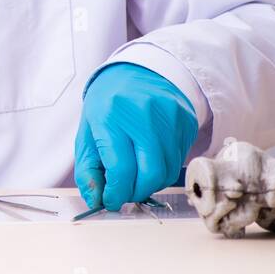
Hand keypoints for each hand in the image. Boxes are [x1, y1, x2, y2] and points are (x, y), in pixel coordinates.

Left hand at [73, 62, 198, 209]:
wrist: (137, 73)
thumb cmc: (107, 105)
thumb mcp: (87, 133)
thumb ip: (88, 169)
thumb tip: (96, 201)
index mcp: (111, 116)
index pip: (120, 168)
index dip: (116, 192)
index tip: (110, 200)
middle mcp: (144, 116)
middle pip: (150, 174)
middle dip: (136, 192)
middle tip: (125, 192)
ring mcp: (170, 118)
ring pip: (167, 171)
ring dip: (150, 183)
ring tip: (136, 176)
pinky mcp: (187, 122)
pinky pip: (179, 160)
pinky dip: (163, 168)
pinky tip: (150, 158)